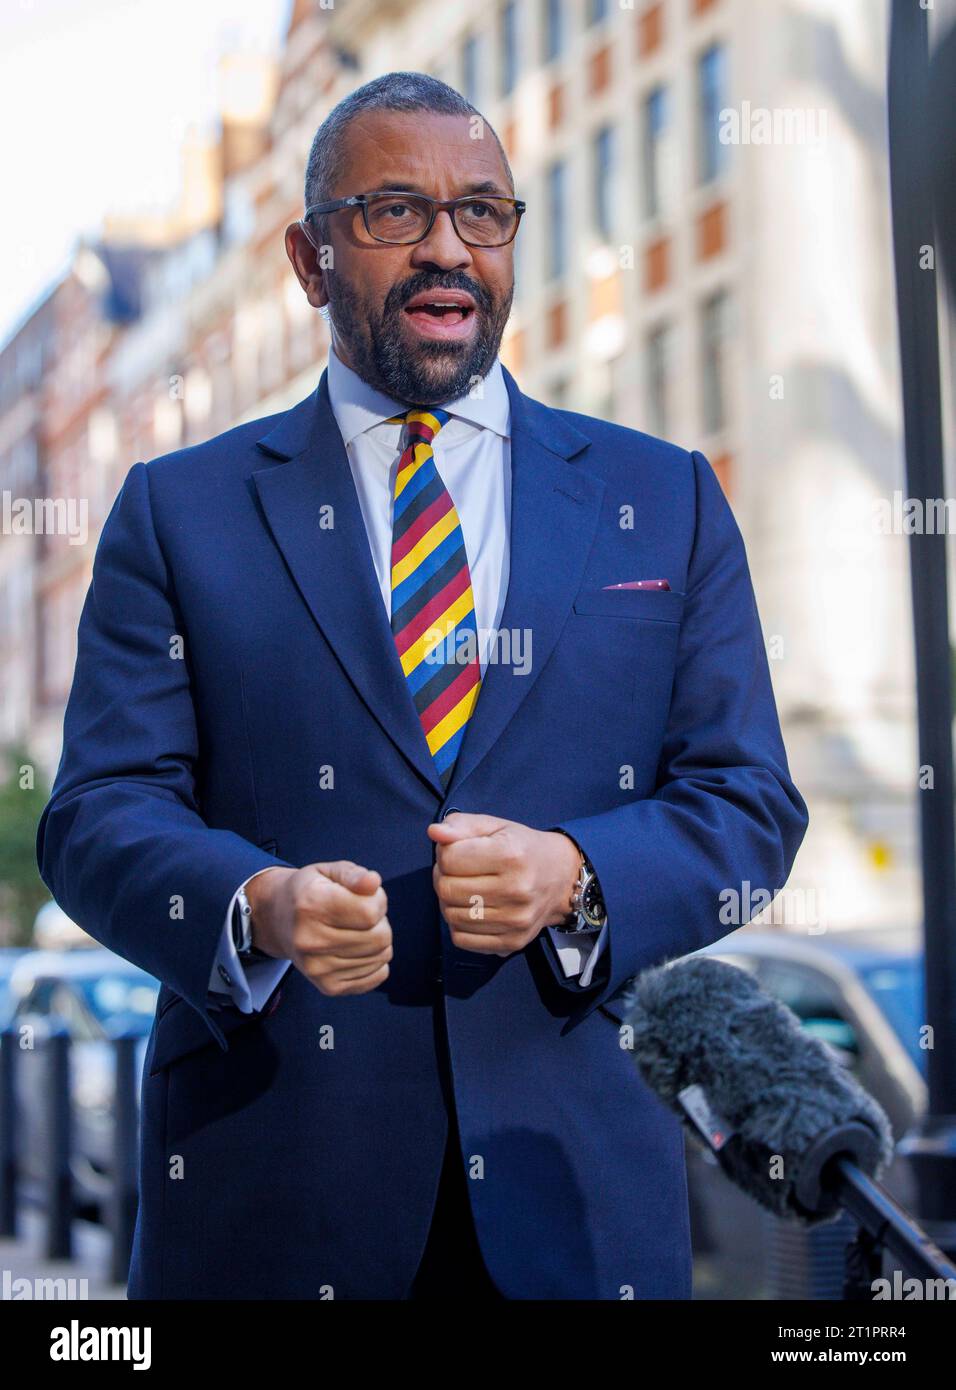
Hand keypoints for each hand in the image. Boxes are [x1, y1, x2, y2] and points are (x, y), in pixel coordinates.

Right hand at [246, 861, 391, 995]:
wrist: (278, 920)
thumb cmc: (310, 892)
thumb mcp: (328, 871)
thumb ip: (353, 874)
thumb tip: (373, 882)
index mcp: (311, 905)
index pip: (370, 912)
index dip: (378, 900)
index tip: (366, 896)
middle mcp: (310, 940)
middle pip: (380, 938)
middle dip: (380, 922)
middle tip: (361, 914)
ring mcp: (318, 968)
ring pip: (381, 957)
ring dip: (378, 941)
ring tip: (356, 930)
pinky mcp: (328, 986)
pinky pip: (376, 976)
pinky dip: (375, 961)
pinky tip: (357, 949)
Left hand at [427, 813, 581, 957]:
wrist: (561, 878)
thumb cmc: (522, 848)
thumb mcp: (495, 826)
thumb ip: (461, 825)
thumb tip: (434, 832)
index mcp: (511, 855)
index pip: (449, 859)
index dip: (445, 852)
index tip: (457, 851)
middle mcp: (516, 890)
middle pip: (446, 889)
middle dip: (443, 877)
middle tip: (457, 871)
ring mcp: (515, 920)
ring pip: (451, 915)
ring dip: (449, 901)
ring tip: (466, 889)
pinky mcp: (512, 942)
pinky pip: (461, 938)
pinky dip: (458, 924)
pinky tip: (472, 909)